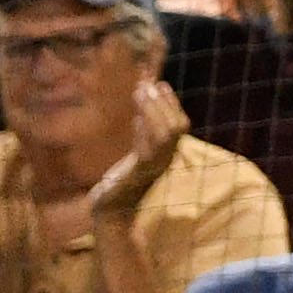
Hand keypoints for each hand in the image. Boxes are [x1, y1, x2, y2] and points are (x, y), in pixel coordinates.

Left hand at [88, 79, 188, 219]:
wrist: (113, 208)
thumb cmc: (122, 178)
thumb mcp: (136, 150)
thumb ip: (142, 128)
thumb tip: (144, 95)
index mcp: (167, 153)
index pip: (179, 124)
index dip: (171, 103)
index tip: (160, 84)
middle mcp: (165, 159)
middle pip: (175, 128)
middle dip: (162, 103)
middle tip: (147, 86)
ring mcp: (153, 168)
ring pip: (163, 137)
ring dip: (152, 112)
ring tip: (139, 94)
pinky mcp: (137, 176)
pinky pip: (146, 152)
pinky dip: (143, 133)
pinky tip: (137, 119)